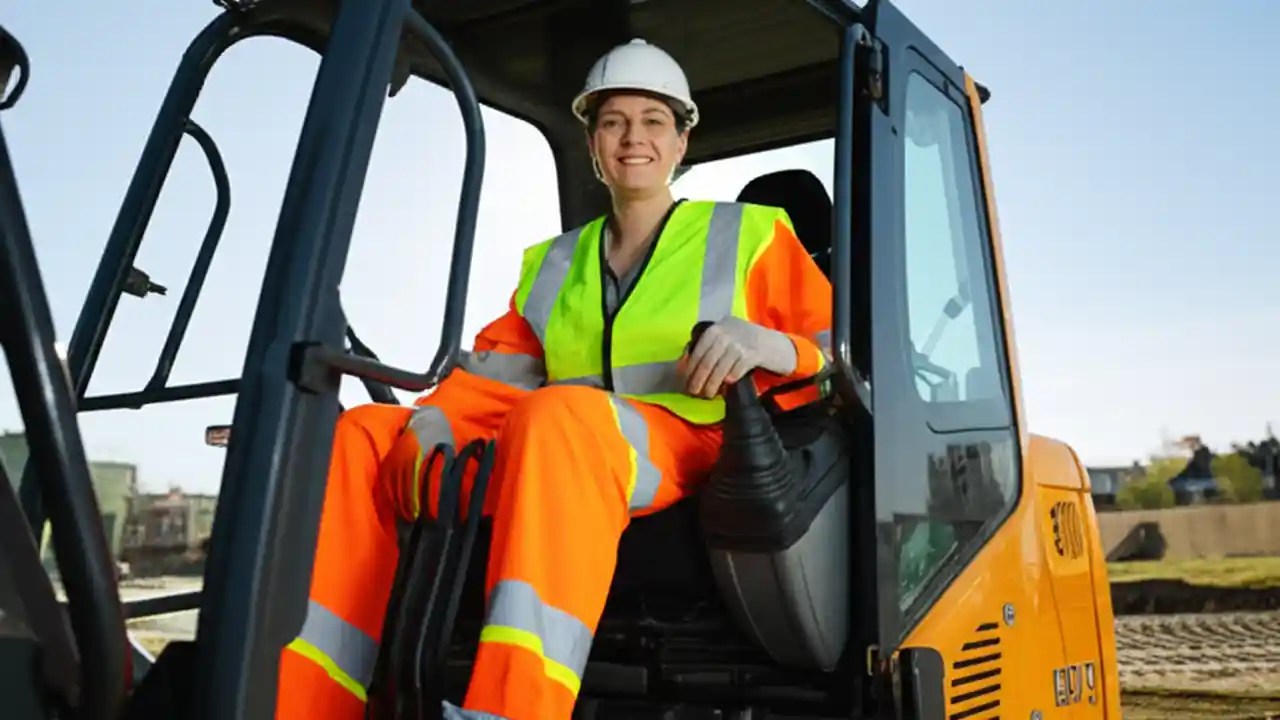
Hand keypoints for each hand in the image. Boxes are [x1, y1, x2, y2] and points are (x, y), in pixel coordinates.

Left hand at [678, 317, 797, 398]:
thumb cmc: (745, 342)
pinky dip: (729, 381)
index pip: (698, 351)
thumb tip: (686, 363)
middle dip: (698, 380)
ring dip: (712, 385)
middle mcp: (727, 333)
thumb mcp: (726, 336)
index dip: (690, 368)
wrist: (774, 344)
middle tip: (693, 392)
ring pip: (720, 370)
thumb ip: (709, 346)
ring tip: (707, 394)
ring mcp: (740, 343)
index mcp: (716, 328)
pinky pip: (735, 372)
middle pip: (707, 362)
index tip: (686, 381)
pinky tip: (726, 386)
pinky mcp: (753, 355)